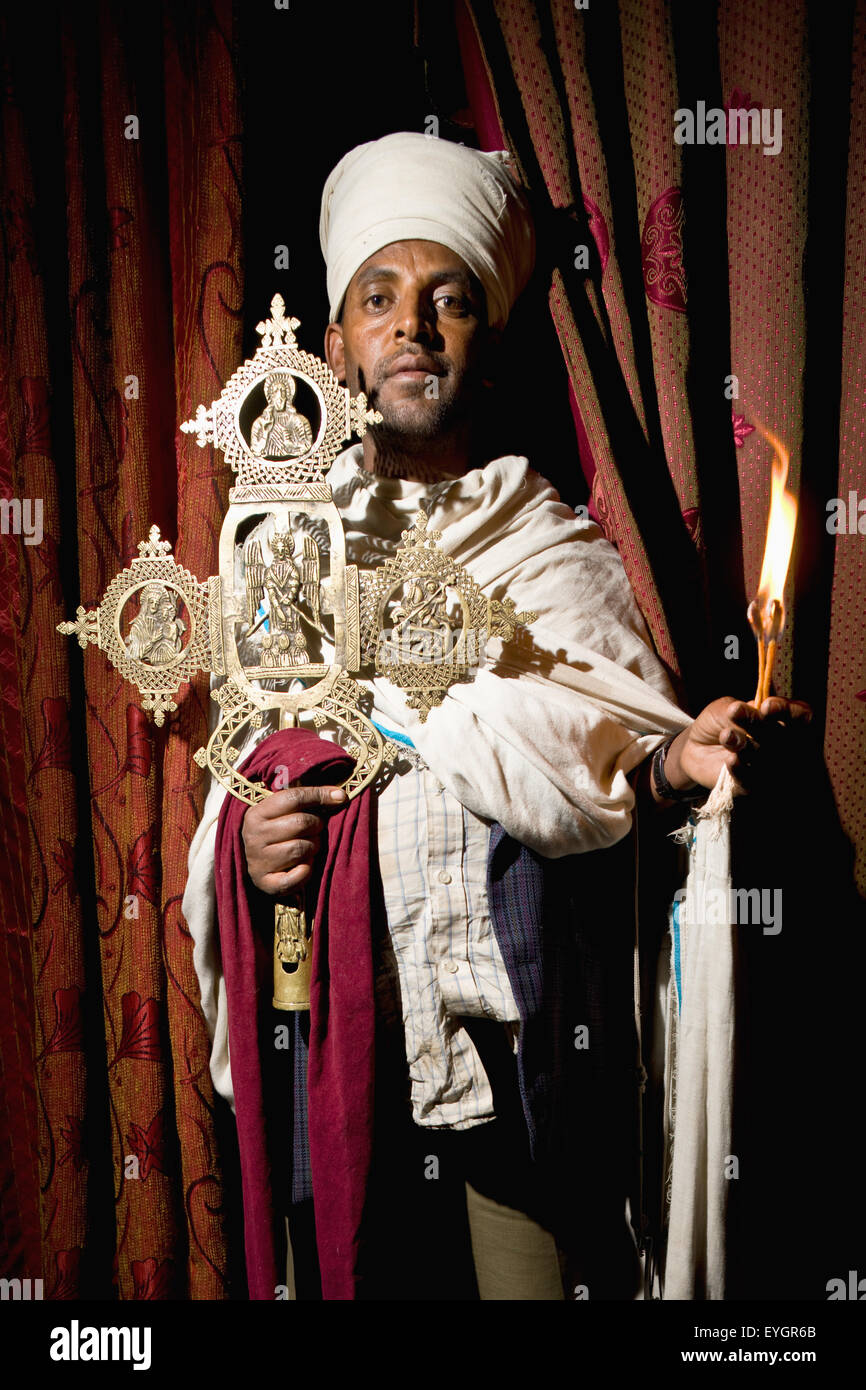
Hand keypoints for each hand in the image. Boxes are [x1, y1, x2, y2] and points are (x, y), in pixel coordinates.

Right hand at [241, 784, 346, 893]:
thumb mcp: (285, 812)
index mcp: (257, 813)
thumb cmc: (279, 833)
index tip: (340, 797)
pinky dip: (306, 872)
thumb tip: (340, 795)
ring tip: (309, 847)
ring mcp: (257, 860)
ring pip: (300, 849)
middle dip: (316, 826)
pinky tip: (304, 866)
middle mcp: (253, 835)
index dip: (319, 795)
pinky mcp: (265, 882)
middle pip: (300, 823)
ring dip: (313, 848)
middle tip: (316, 830)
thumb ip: (309, 800)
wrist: (259, 864)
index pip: (293, 798)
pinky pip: (296, 876)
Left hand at [657, 695, 812, 798]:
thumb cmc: (716, 724)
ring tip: (726, 735)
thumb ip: (735, 708)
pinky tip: (730, 760)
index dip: (787, 711)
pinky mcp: (751, 786)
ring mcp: (767, 767)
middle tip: (734, 713)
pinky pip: (752, 782)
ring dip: (745, 744)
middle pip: (779, 735)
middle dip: (756, 723)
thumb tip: (743, 708)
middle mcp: (779, 745)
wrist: (694, 748)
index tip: (766, 706)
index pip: (800, 716)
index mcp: (779, 720)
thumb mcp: (723, 708)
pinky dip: (741, 770)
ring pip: (766, 757)